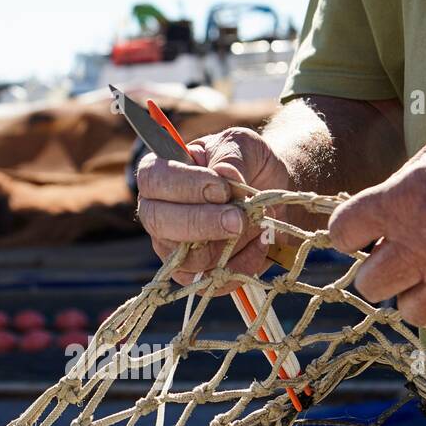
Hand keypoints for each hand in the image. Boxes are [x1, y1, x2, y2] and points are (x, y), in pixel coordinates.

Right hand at [135, 127, 290, 291]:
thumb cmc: (246, 163)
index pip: (154, 180)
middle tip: (239, 219)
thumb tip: (224, 176)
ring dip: (230, 243)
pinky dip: (242, 265)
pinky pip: (211, 281)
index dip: (186, 186)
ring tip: (256, 222)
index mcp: (158, 173)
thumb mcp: (241, 144)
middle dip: (204, 223)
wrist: (271, 194)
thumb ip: (230, 156)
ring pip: (188, 257)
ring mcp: (171, 248)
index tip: (222, 188)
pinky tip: (259, 244)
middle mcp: (157, 213)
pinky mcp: (192, 275)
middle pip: (161, 223)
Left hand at [326, 104, 425, 339]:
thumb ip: (410, 181)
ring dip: (419, 297)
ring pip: (411, 313)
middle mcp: (422, 244)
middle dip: (381, 272)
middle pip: (371, 284)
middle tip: (403, 258)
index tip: (365, 231)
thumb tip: (390, 204)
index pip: (344, 231)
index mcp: (403, 201)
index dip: (350, 232)